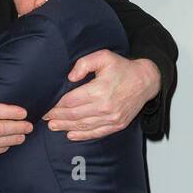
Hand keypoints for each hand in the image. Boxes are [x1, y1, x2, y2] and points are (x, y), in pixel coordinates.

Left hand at [42, 52, 159, 139]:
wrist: (146, 81)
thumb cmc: (123, 68)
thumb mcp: (103, 57)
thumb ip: (84, 64)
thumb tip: (70, 77)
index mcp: (100, 90)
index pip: (71, 101)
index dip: (57, 105)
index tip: (47, 106)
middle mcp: (105, 107)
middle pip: (74, 115)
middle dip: (58, 117)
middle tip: (46, 118)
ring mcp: (112, 118)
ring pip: (83, 126)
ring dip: (66, 127)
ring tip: (53, 126)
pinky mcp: (117, 125)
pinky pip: (96, 133)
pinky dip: (82, 136)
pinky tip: (70, 135)